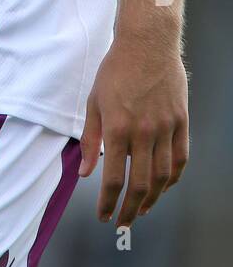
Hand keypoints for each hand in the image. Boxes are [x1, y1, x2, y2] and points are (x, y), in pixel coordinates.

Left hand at [78, 37, 188, 227]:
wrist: (147, 44)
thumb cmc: (116, 70)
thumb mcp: (94, 102)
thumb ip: (91, 140)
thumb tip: (86, 172)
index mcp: (117, 128)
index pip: (112, 178)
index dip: (107, 202)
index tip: (103, 215)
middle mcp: (143, 132)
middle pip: (140, 185)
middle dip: (130, 209)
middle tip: (123, 222)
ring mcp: (165, 128)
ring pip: (163, 177)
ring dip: (152, 199)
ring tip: (142, 209)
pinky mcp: (181, 122)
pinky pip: (180, 159)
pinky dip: (173, 178)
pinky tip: (163, 186)